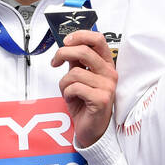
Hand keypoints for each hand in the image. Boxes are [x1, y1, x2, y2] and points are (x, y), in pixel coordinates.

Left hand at [50, 29, 116, 146]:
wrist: (91, 129)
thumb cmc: (85, 103)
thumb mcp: (79, 78)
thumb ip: (76, 62)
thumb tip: (66, 45)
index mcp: (106, 64)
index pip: (98, 39)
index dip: (80, 36)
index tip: (66, 41)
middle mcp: (109, 73)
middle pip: (84, 51)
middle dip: (63, 54)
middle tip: (55, 62)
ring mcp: (107, 86)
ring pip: (75, 72)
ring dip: (64, 82)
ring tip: (67, 91)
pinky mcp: (101, 99)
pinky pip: (75, 88)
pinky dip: (67, 94)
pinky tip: (72, 100)